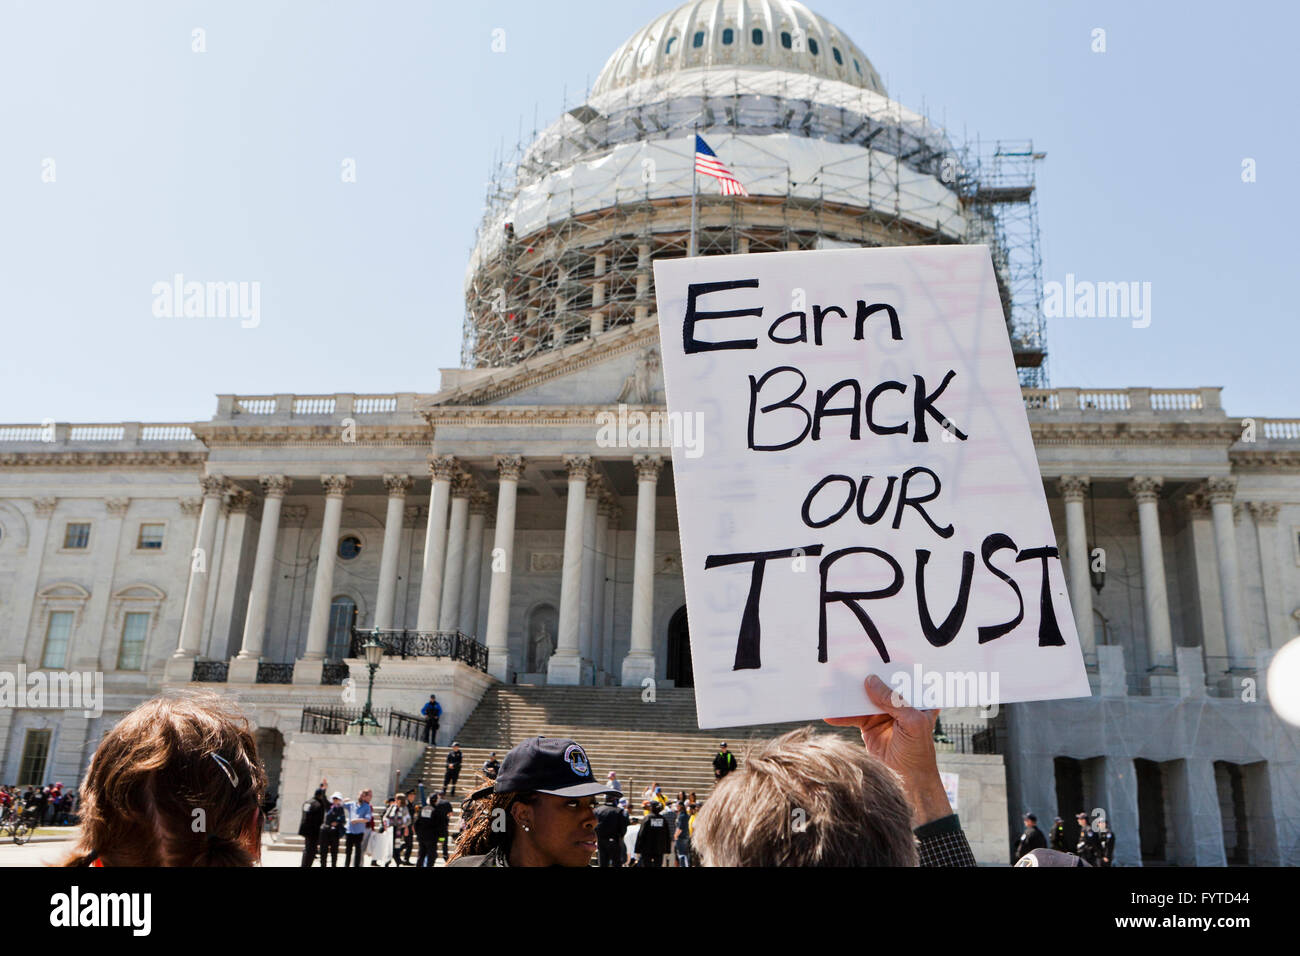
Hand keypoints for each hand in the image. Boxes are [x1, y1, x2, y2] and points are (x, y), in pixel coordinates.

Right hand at [825, 675, 949, 826]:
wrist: (908, 780)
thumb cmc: (919, 751)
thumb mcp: (912, 722)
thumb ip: (893, 701)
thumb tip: (870, 680)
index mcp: (916, 697)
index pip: (902, 675)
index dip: (888, 664)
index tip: (869, 654)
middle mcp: (899, 702)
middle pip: (878, 684)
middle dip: (862, 677)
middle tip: (844, 666)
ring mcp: (882, 713)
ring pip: (863, 699)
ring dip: (848, 696)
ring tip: (832, 689)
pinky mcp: (869, 725)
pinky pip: (853, 715)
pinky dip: (841, 715)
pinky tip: (830, 714)